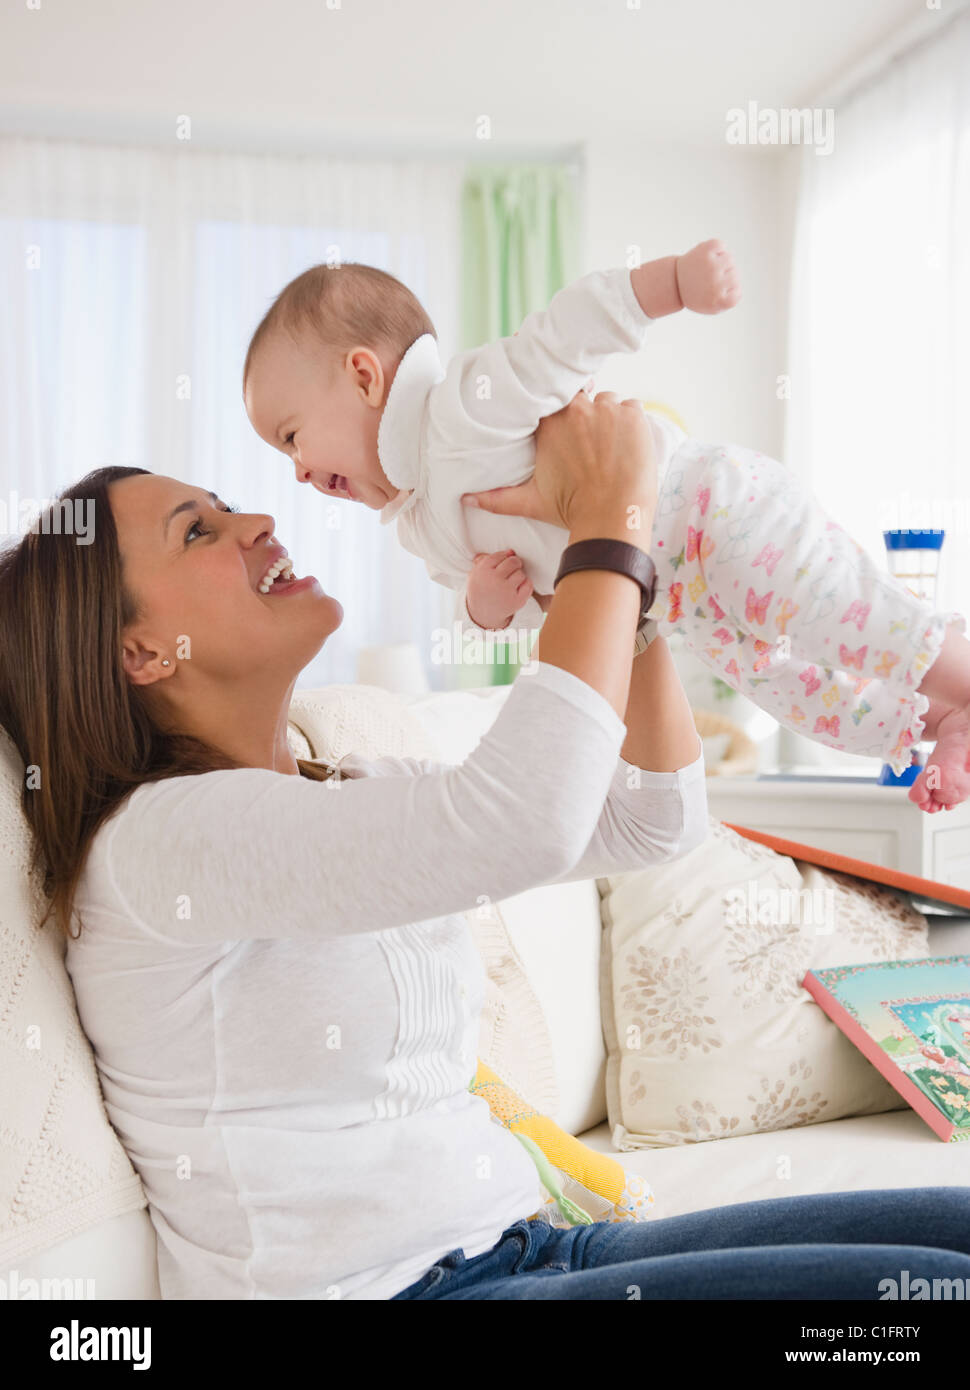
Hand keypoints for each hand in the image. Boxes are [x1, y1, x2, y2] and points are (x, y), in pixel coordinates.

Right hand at [460, 390, 657, 533]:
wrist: (612, 519)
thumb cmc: (572, 510)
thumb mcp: (532, 502)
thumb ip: (498, 497)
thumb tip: (467, 499)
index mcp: (550, 424)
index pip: (551, 399)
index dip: (560, 408)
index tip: (566, 419)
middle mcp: (576, 410)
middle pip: (581, 397)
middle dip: (586, 414)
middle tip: (591, 440)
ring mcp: (607, 410)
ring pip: (608, 400)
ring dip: (609, 417)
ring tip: (610, 445)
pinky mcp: (633, 415)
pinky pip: (632, 407)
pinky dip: (632, 422)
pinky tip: (627, 445)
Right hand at [465, 549, 534, 629]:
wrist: (482, 613)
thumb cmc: (482, 587)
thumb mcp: (477, 572)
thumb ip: (488, 558)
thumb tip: (511, 551)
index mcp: (483, 570)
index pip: (500, 555)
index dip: (503, 558)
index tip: (500, 566)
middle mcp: (494, 580)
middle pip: (513, 562)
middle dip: (514, 564)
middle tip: (510, 570)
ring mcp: (506, 591)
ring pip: (521, 573)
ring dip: (518, 576)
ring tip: (510, 582)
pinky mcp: (516, 601)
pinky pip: (528, 585)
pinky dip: (526, 585)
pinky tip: (518, 588)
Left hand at [675, 239, 739, 313]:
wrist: (673, 283)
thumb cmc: (696, 295)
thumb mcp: (712, 307)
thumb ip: (730, 300)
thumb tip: (738, 286)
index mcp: (718, 300)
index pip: (737, 293)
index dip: (730, 293)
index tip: (717, 293)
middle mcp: (716, 283)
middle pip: (735, 274)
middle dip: (724, 277)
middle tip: (708, 280)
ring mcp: (711, 266)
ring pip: (729, 259)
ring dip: (720, 262)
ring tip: (707, 268)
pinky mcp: (705, 251)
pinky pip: (720, 245)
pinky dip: (717, 248)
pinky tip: (708, 257)